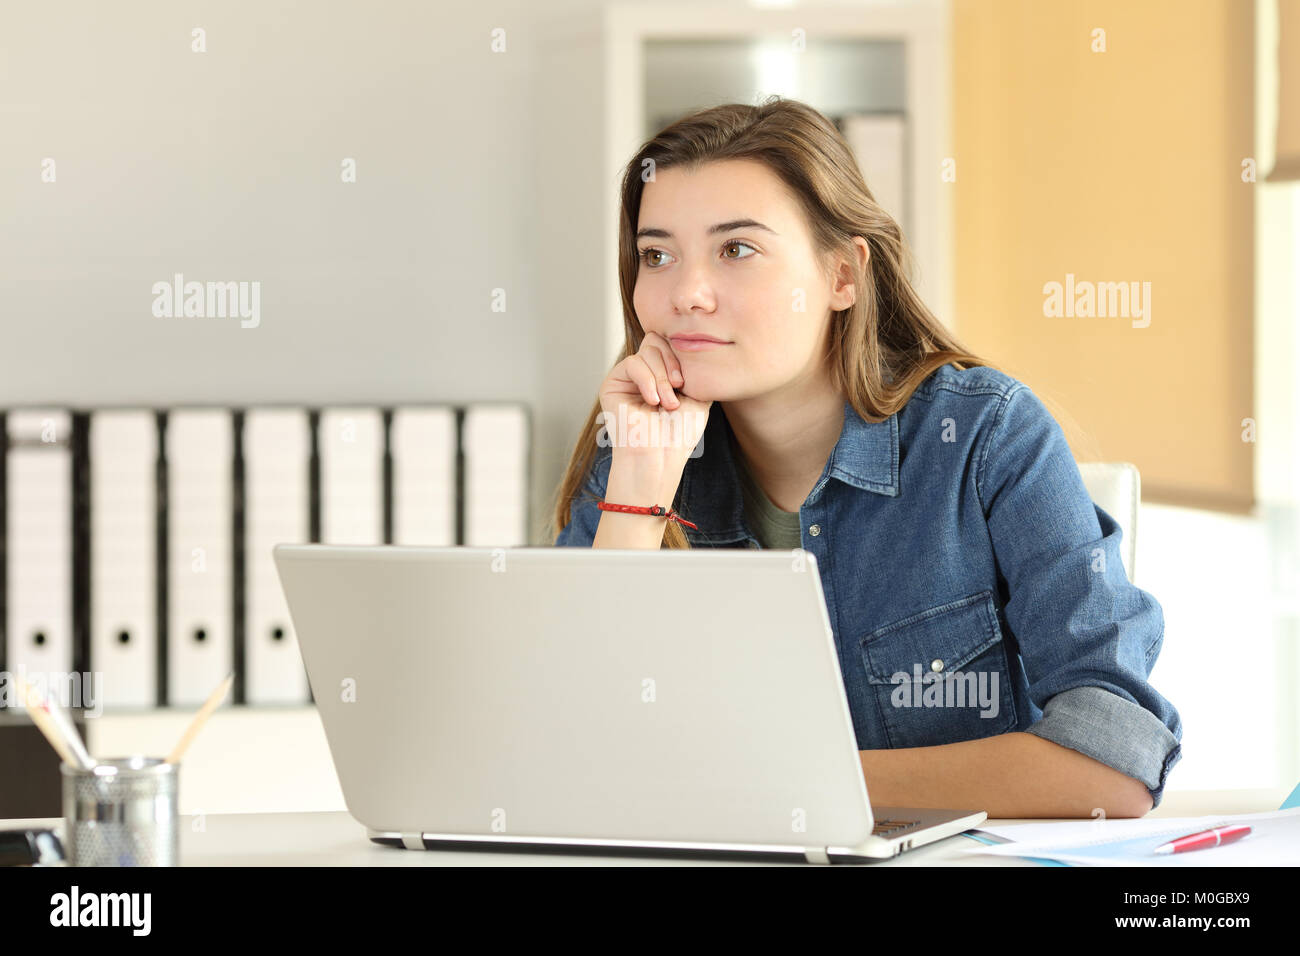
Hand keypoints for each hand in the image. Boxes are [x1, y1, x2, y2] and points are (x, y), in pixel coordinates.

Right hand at [598, 331, 712, 480]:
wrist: (659, 455)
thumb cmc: (680, 432)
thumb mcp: (700, 394)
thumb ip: (696, 368)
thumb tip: (695, 343)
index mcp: (662, 374)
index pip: (669, 342)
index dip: (681, 355)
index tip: (688, 383)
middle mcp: (644, 373)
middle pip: (657, 341)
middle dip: (672, 364)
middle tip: (679, 390)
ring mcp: (628, 378)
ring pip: (647, 351)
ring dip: (662, 378)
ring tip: (667, 403)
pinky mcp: (612, 383)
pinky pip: (633, 363)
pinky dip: (648, 381)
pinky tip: (652, 402)